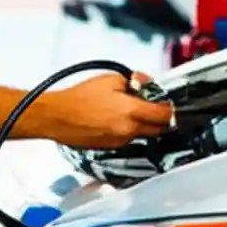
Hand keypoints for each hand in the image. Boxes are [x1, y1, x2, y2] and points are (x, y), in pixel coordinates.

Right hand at [40, 72, 174, 148]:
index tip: (167, 103)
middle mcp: (129, 131)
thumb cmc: (79, 98)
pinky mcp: (110, 147)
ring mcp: (119, 142)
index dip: (169, 109)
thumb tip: (144, 83)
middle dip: (158, 119)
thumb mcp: (110, 79)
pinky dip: (127, 130)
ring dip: (141, 124)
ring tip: (126, 109)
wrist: (57, 116)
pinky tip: (113, 118)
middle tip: (152, 106)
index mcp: (132, 113)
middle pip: (158, 130)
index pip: (164, 116)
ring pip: (142, 135)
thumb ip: (134, 81)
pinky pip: (127, 139)